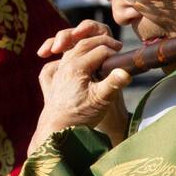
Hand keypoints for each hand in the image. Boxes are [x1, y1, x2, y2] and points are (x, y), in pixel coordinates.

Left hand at [28, 20, 131, 153]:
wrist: (58, 132)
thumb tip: (126, 72)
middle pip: (84, 45)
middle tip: (117, 47)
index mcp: (77, 67)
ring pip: (69, 52)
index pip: (100, 51)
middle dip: (102, 44)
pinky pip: (52, 65)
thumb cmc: (81, 116)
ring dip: (84, 47)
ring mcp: (55, 74)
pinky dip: (60, 60)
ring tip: (97, 50)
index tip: (123, 57)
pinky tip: (64, 61)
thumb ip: (113, 83)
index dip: (113, 53)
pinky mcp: (49, 84)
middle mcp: (64, 66)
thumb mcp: (101, 100)